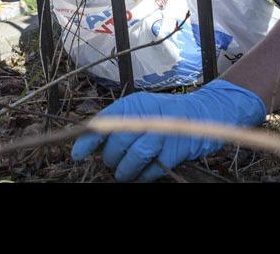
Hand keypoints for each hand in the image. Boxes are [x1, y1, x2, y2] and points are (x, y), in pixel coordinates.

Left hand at [71, 79, 265, 181]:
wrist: (203, 114)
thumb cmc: (163, 115)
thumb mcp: (138, 110)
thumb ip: (116, 123)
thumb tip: (89, 144)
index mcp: (133, 104)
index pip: (103, 122)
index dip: (87, 140)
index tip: (77, 155)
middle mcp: (146, 116)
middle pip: (116, 143)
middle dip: (110, 158)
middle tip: (111, 162)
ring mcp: (162, 133)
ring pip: (132, 158)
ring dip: (123, 170)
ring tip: (122, 172)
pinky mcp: (174, 151)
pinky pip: (150, 171)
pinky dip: (142, 175)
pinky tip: (141, 173)